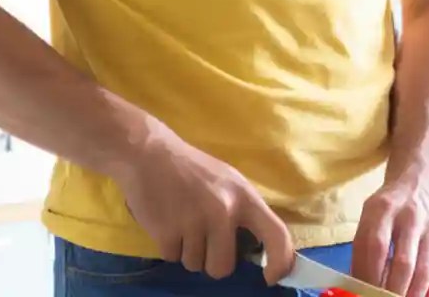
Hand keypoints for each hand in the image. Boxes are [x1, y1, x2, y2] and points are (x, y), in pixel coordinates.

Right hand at [114, 130, 294, 283]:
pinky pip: (172, 258)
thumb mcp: (228, 181)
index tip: (270, 276)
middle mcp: (223, 211)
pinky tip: (165, 221)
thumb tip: (258, 250)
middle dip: (211, 260)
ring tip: (180, 222)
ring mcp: (194, 222)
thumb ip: (243, 213)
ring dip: (187, 251)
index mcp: (244, 196)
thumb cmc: (191, 168)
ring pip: (195, 265)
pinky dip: (168, 246)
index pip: (276, 235)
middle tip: (201, 238)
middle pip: (223, 267)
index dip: (280, 263)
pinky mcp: (166, 231)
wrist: (147, 152)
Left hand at [352, 171, 428, 296]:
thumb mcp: (372, 211)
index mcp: (383, 208)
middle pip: (402, 264)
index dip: (367, 275)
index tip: (361, 293)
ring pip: (424, 272)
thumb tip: (358, 283)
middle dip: (391, 292)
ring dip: (411, 295)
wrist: (428, 175)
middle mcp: (411, 217)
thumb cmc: (394, 201)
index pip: (373, 247)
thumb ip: (365, 244)